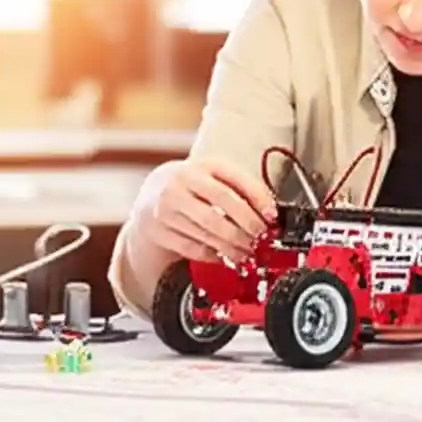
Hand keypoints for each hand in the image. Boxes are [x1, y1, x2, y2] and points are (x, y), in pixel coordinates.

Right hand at [134, 158, 276, 262]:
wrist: (150, 195)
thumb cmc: (191, 186)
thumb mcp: (214, 177)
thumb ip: (240, 189)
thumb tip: (268, 213)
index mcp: (201, 165)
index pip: (235, 180)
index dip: (258, 199)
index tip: (271, 216)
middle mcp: (181, 182)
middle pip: (222, 205)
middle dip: (247, 226)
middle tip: (260, 238)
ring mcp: (166, 206)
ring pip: (208, 230)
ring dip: (233, 246)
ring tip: (247, 252)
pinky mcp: (158, 230)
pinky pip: (192, 247)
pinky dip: (212, 254)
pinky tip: (223, 255)